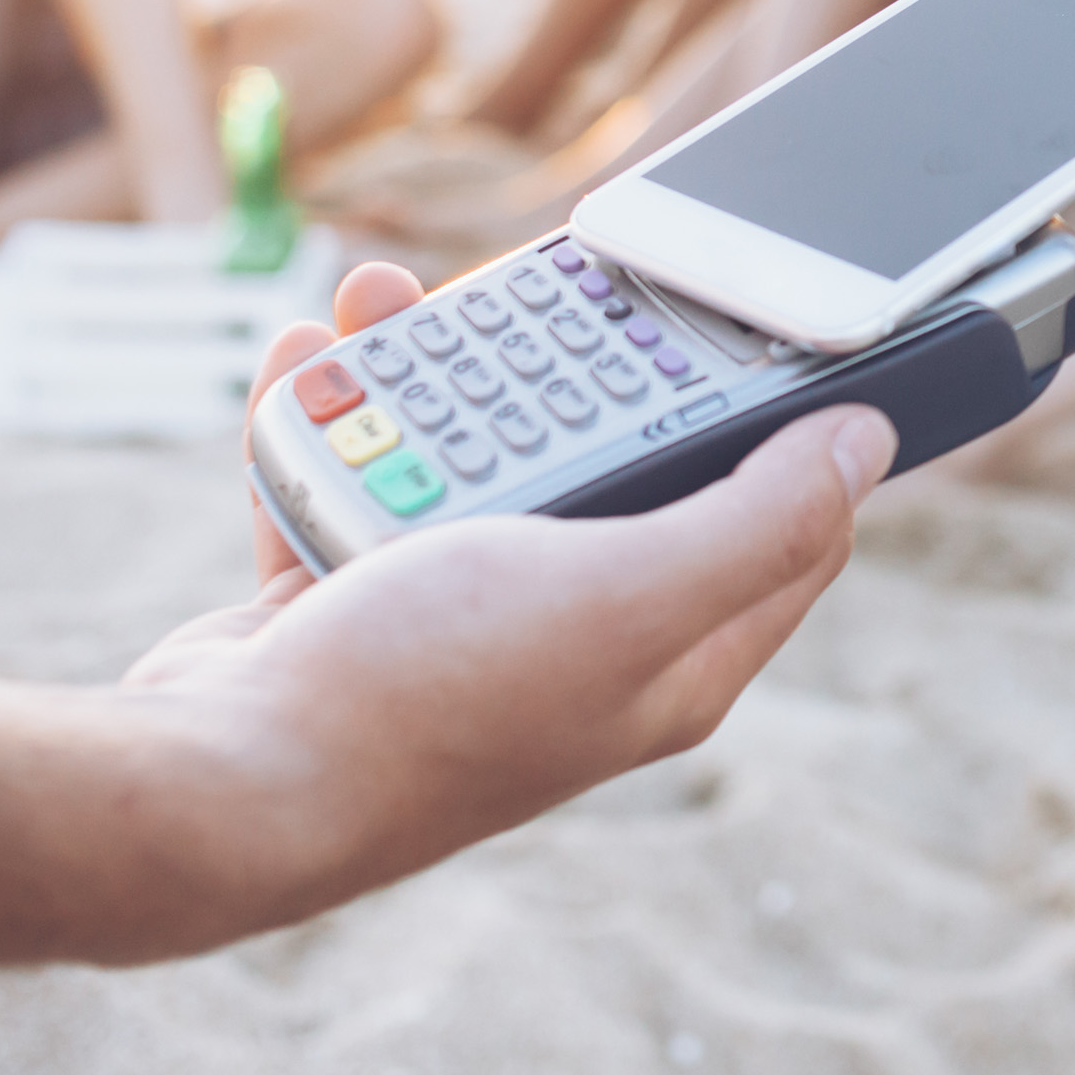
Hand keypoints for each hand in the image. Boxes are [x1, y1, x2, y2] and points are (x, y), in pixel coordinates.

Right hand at [118, 261, 894, 933]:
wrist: (210, 793)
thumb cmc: (419, 699)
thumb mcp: (624, 594)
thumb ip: (756, 519)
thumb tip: (864, 444)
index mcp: (668, 663)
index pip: (782, 531)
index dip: (788, 424)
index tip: (754, 321)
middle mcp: (573, 650)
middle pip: (613, 470)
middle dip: (578, 366)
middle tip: (547, 281)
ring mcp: (456, 633)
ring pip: (472, 463)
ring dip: (433, 370)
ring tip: (386, 294)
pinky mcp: (350, 617)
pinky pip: (359, 484)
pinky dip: (335, 417)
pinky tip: (306, 354)